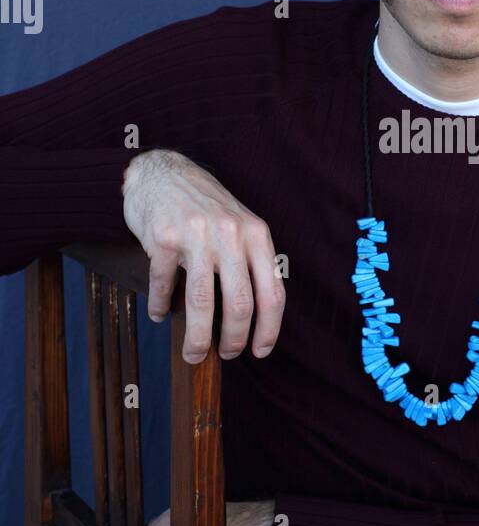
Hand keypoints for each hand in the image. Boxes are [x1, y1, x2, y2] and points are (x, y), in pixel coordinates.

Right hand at [122, 148, 285, 364]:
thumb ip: (250, 262)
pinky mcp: (163, 237)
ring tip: (193, 353)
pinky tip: (159, 314)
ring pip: (202, 301)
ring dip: (198, 337)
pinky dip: (160, 306)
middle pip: (239, 303)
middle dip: (234, 339)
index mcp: (256, 235)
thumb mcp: (239, 226)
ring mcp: (196, 235)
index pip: (271, 293)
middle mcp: (230, 234)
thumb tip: (254, 318)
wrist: (162, 171)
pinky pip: (163, 284)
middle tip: (226, 354)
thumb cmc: (204, 206)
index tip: (260, 351)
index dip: (268, 329)